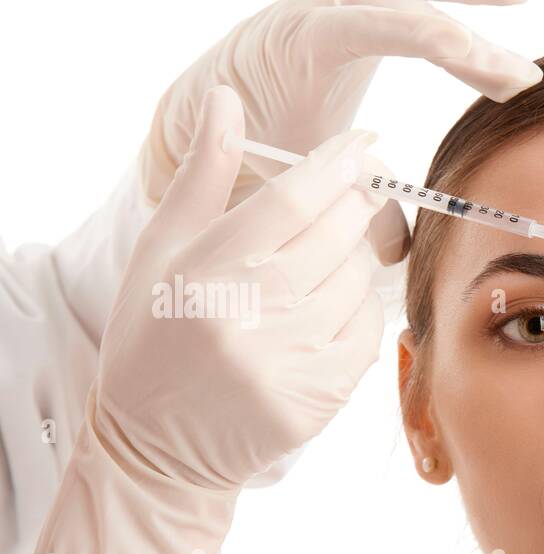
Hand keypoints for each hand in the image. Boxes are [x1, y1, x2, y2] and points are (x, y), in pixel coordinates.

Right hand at [38, 86, 392, 553]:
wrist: (157, 441)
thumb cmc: (156, 335)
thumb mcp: (163, 251)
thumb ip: (203, 177)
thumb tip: (227, 101)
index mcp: (206, 273)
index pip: (291, 202)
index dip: (336, 165)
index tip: (361, 142)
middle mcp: (250, 319)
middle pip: (336, 237)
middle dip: (355, 204)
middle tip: (354, 193)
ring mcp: (288, 364)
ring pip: (357, 283)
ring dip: (355, 261)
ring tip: (323, 264)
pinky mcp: (317, 401)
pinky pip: (367, 334)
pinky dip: (360, 311)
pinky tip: (330, 309)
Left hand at [140, 0, 542, 262]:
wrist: (201, 110)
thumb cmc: (242, 141)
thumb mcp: (285, 173)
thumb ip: (341, 202)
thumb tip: (398, 247)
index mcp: (308, 35)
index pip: (383, 23)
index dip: (440, 43)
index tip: (488, 68)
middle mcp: (332, 9)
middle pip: (412, 7)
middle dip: (473, 37)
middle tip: (523, 77)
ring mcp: (349, 11)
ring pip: (420, 6)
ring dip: (478, 19)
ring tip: (524, 49)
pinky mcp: (363, 20)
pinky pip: (417, 17)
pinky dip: (461, 27)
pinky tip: (505, 25)